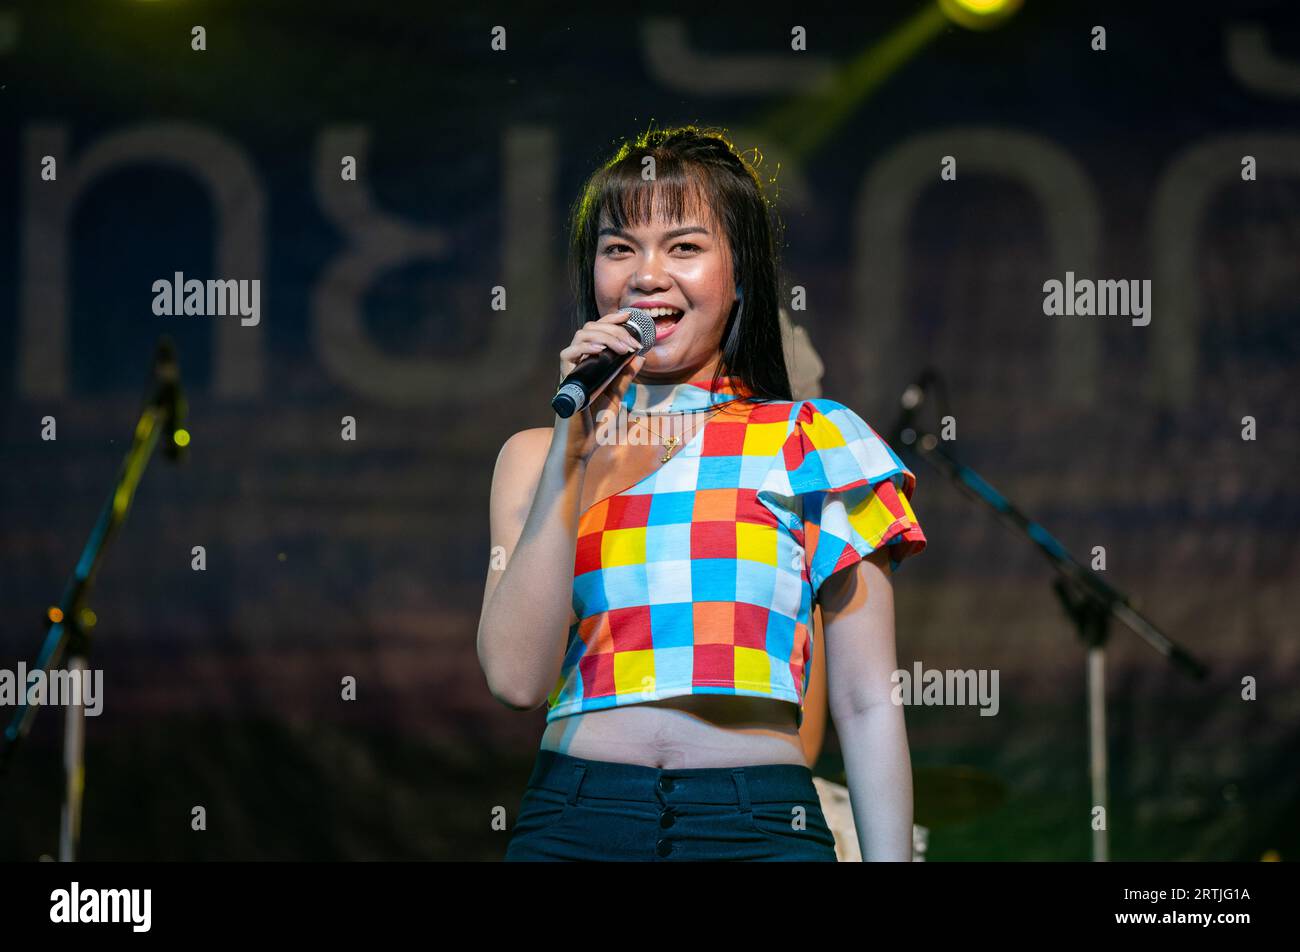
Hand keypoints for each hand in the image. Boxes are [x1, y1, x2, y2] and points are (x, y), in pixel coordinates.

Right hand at [555, 310, 647, 462]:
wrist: (582, 445)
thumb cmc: (595, 423)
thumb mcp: (617, 395)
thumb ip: (625, 375)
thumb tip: (641, 356)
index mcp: (590, 362)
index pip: (598, 331)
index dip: (612, 320)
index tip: (630, 317)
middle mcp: (579, 362)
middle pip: (590, 328)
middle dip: (614, 328)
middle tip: (633, 340)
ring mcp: (571, 369)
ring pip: (581, 336)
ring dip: (606, 336)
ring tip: (624, 347)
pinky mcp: (565, 379)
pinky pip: (568, 354)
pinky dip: (585, 348)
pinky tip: (602, 351)